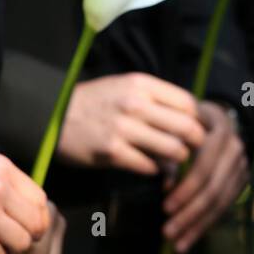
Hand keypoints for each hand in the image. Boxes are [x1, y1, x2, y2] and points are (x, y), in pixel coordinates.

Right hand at [57, 72, 205, 174]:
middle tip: (193, 149)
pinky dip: (156, 170)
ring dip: (178, 159)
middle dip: (196, 142)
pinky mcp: (111, 152)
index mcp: (142, 84)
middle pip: (187, 127)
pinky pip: (150, 166)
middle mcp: (135, 104)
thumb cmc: (97, 102)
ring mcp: (123, 129)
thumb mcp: (127, 87)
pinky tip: (152, 166)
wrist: (54, 114)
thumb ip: (157, 99)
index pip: (188, 103)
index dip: (198, 119)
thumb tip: (193, 118)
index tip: (197, 129)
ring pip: (173, 149)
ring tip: (174, 160)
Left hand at [161, 101, 249, 253]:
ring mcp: (241, 165)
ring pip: (221, 201)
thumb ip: (169, 153)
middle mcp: (235, 148)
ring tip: (178, 244)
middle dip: (190, 214)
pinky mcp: (242, 179)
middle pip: (214, 188)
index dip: (185, 189)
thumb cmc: (186, 121)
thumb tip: (166, 186)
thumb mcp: (174, 127)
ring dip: (198, 226)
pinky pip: (226, 206)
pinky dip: (207, 224)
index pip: (204, 166)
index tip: (165, 208)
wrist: (218, 116)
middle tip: (167, 233)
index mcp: (218, 131)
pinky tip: (190, 238)